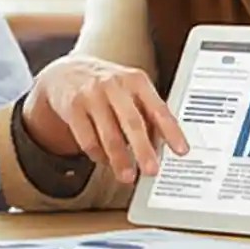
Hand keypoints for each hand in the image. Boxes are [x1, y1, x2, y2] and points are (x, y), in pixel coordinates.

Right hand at [24, 56, 188, 184]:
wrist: (67, 73)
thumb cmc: (108, 87)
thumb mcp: (131, 90)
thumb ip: (147, 114)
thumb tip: (161, 146)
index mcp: (136, 80)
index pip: (158, 108)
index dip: (171, 131)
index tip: (182, 150)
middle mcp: (115, 85)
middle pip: (132, 122)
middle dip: (143, 150)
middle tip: (152, 170)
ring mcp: (92, 95)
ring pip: (108, 134)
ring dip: (119, 160)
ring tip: (127, 176)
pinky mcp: (73, 108)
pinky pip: (87, 139)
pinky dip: (98, 155)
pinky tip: (105, 161)